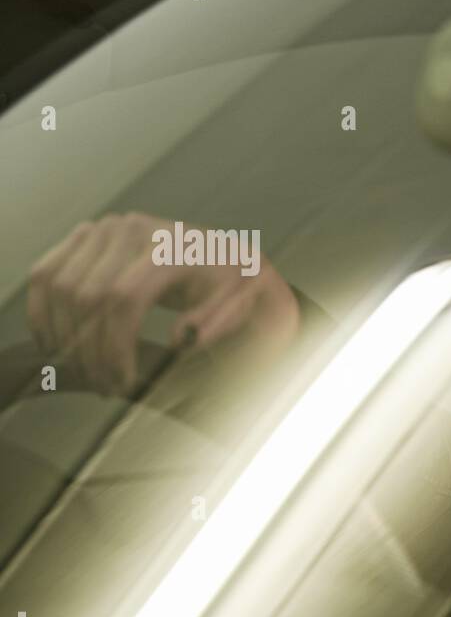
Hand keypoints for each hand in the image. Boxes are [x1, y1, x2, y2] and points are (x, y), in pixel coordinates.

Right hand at [27, 212, 299, 394]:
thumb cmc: (235, 289)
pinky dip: (44, 310)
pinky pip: (47, 274)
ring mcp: (106, 230)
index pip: (123, 299)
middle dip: (91, 351)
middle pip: (88, 297)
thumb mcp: (240, 306)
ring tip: (87, 371)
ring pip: (61, 288)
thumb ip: (216, 322)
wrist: (227, 262)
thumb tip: (181, 337)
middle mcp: (134, 230)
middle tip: (106, 386)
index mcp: (172, 247)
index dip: (116, 347)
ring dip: (64, 337)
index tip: (123, 382)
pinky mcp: (89, 237)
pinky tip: (54, 343)